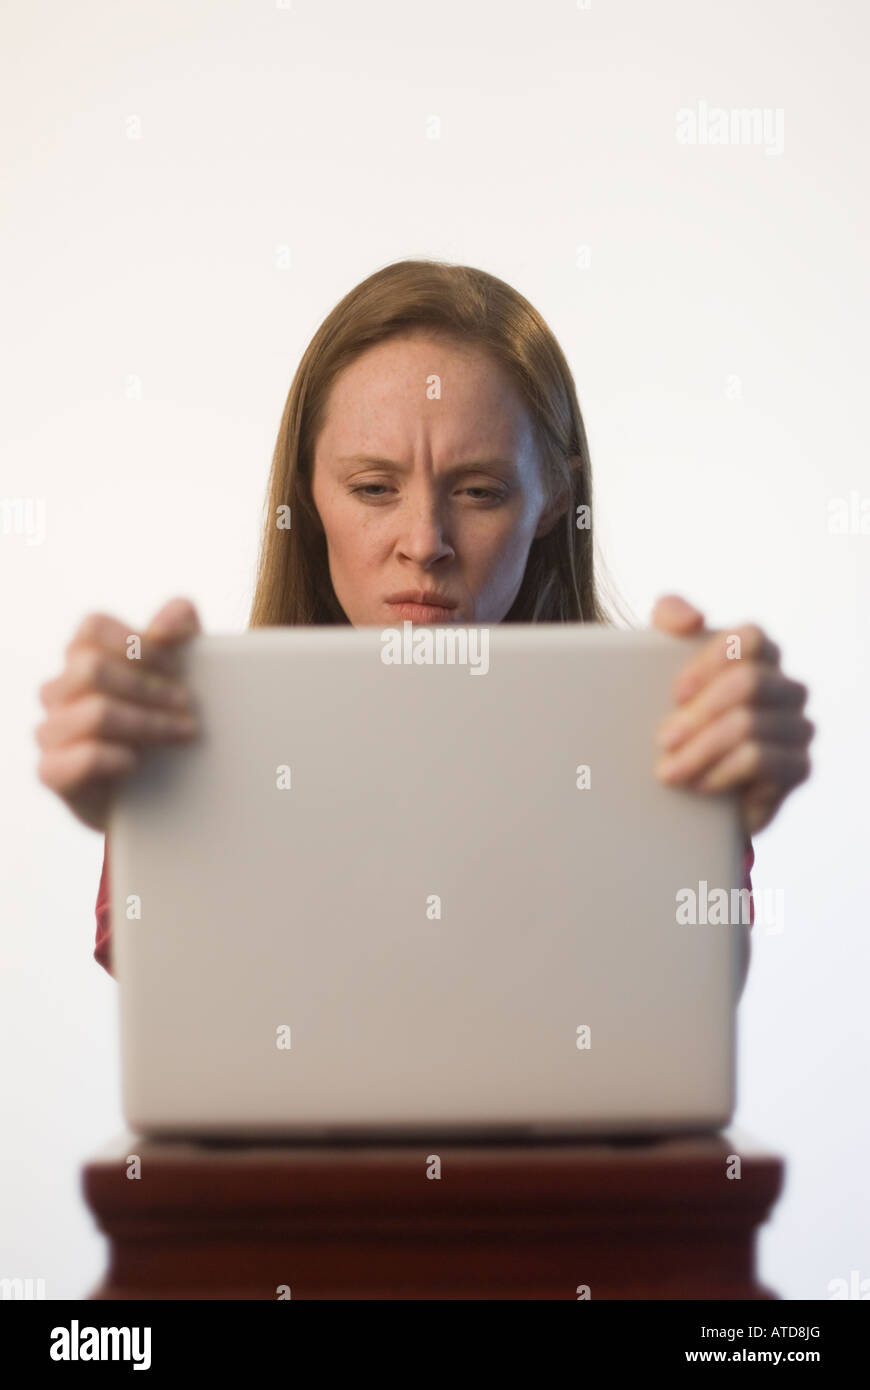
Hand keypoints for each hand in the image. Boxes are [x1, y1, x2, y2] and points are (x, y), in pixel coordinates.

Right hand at [36, 597, 201, 831]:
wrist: (160, 789)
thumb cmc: (166, 715)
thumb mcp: (183, 667)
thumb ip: (179, 629)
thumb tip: (167, 626)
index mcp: (82, 655)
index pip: (92, 628)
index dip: (140, 644)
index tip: (178, 667)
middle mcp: (58, 689)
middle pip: (93, 669)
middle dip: (150, 687)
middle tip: (188, 705)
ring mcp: (51, 730)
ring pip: (95, 714)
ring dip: (149, 723)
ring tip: (181, 733)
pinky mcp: (52, 772)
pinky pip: (82, 758)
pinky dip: (118, 759)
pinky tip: (138, 763)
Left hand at [651, 595, 813, 835]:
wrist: (689, 781)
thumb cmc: (676, 711)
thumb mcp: (658, 661)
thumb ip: (669, 617)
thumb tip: (693, 619)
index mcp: (761, 655)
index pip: (751, 639)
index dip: (712, 661)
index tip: (675, 693)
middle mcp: (787, 687)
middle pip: (750, 683)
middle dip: (699, 713)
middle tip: (663, 739)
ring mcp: (798, 727)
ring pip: (750, 725)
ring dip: (701, 749)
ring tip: (669, 769)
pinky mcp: (798, 767)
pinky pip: (762, 762)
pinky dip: (722, 771)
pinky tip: (699, 783)